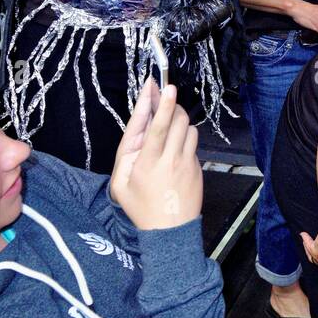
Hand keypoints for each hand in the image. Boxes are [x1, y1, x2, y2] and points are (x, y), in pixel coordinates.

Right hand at [109, 81, 202, 230]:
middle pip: (178, 121)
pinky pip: (194, 144)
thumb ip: (125, 156)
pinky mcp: (197, 167)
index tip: (167, 87)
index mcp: (148, 162)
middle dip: (172, 106)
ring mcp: (187, 163)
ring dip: (181, 121)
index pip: (158, 127)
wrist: (169, 231)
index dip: (164, 105)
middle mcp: (170, 159)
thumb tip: (136, 130)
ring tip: (169, 125)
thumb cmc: (141, 207)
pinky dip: (186, 139)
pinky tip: (175, 148)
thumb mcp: (120, 185)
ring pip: (189, 129)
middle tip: (165, 99)